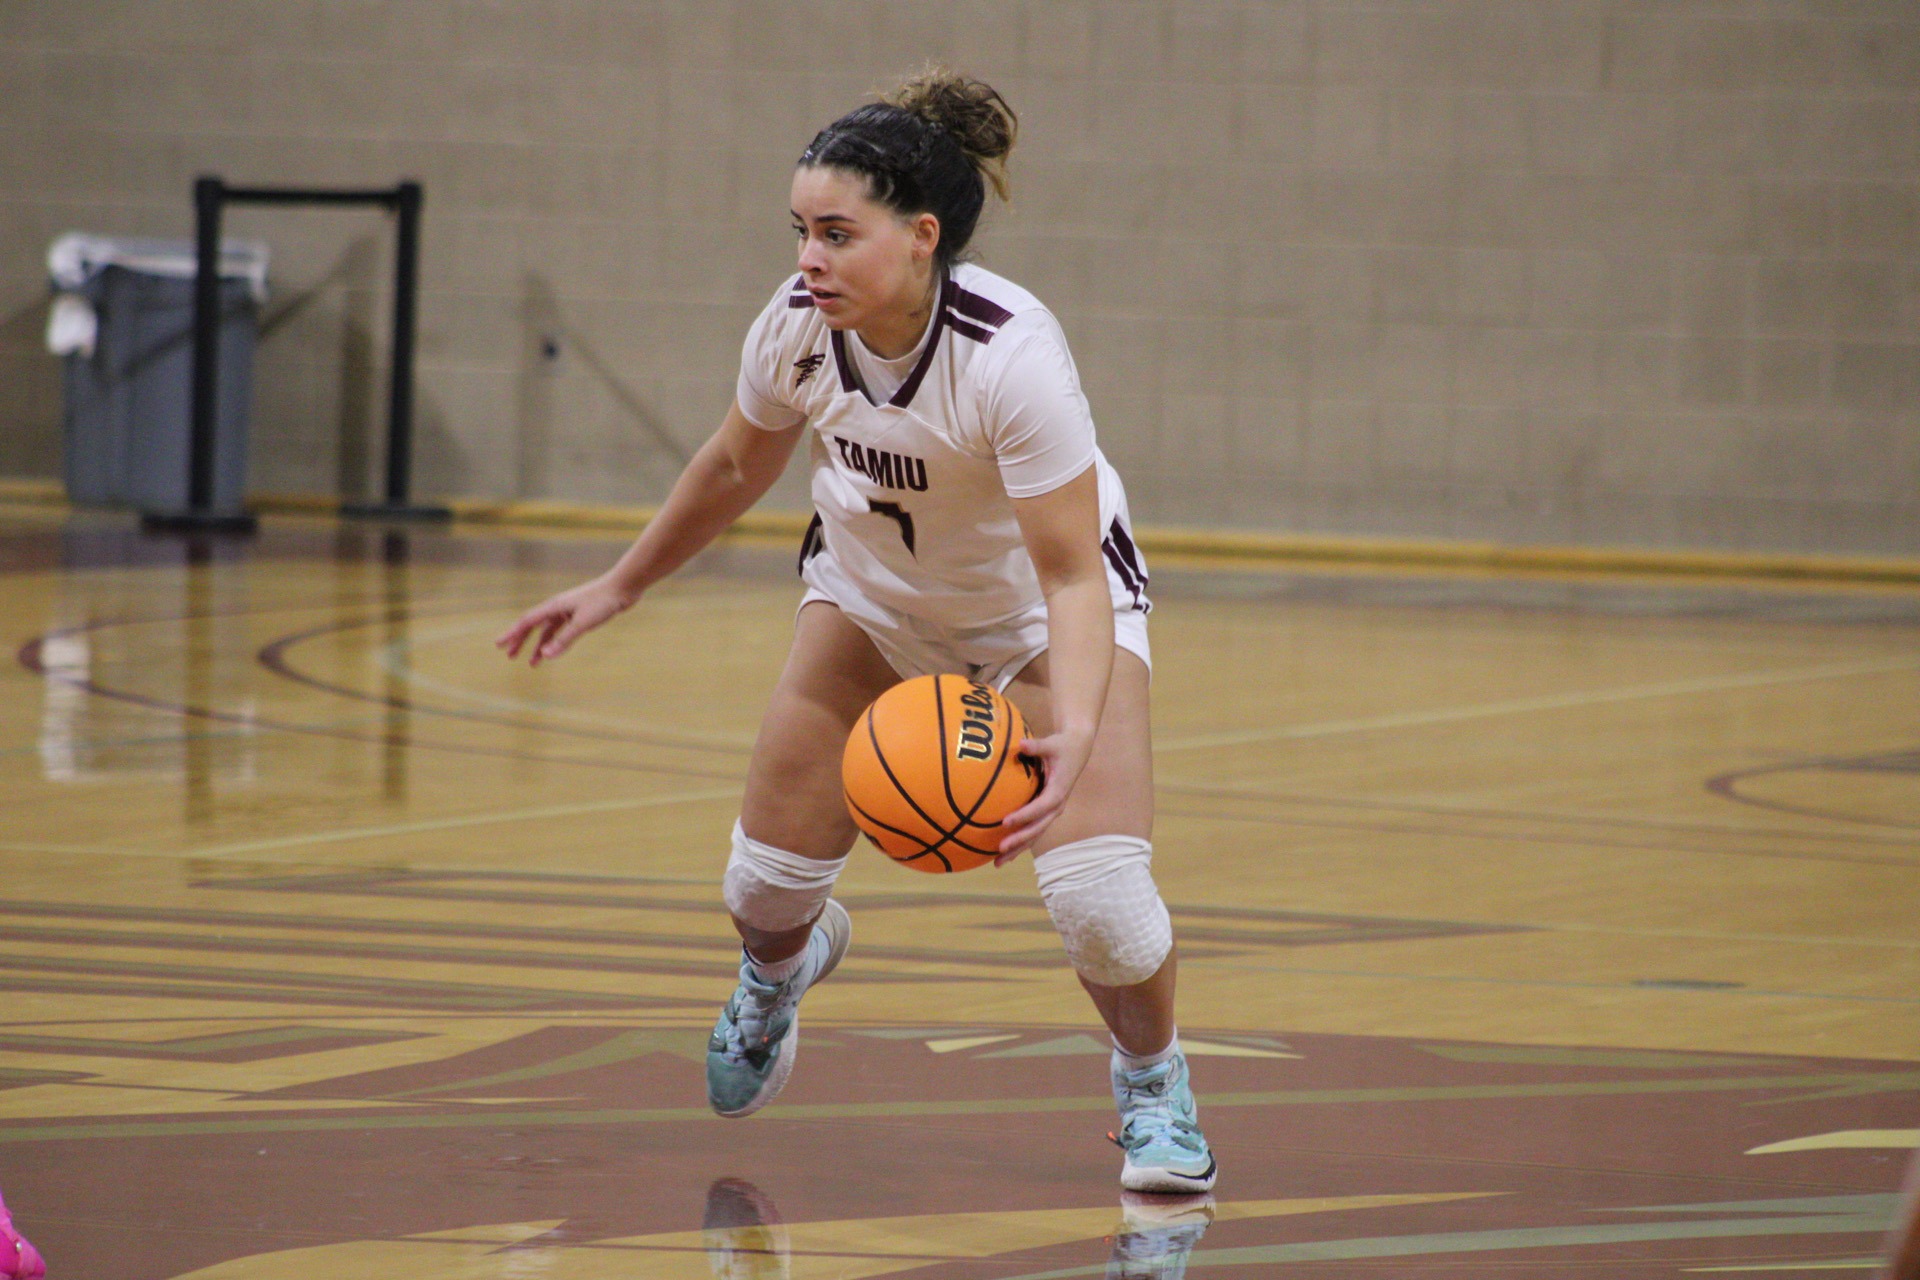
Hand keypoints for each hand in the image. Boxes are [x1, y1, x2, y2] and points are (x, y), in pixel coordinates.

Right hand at [495, 577, 636, 666]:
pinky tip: (553, 652)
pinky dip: (555, 642)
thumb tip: (545, 655)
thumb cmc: (603, 602)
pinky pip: (561, 631)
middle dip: (521, 642)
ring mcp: (568, 611)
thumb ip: (564, 640)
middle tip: (510, 656)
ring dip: (538, 646)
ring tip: (531, 663)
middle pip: (533, 626)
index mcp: (554, 606)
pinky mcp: (579, 615)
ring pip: (547, 631)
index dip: (512, 634)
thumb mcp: (583, 623)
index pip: (527, 622)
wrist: (623, 588)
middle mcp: (557, 608)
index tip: (498, 644)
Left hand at [994, 723, 1095, 863]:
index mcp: (1058, 791)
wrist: (1077, 750)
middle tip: (1000, 849)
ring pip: (1034, 834)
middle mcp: (1056, 806)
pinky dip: (1018, 842)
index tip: (1006, 821)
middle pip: (1038, 828)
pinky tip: (1002, 853)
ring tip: (998, 862)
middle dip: (1020, 840)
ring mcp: (1051, 811)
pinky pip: (1032, 830)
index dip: (1025, 815)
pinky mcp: (1045, 812)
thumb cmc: (1062, 746)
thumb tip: (1021, 744)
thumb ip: (1036, 746)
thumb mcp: (1051, 743)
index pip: (1042, 806)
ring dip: (1017, 848)